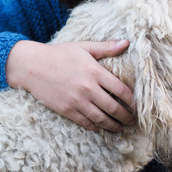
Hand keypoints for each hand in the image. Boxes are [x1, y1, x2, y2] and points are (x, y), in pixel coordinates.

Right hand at [6, 39, 134, 132]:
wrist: (31, 66)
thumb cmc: (59, 54)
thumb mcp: (84, 47)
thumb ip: (106, 47)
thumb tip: (127, 42)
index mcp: (94, 72)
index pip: (121, 90)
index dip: (133, 100)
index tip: (139, 105)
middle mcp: (88, 88)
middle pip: (114, 107)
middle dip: (126, 116)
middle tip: (134, 121)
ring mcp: (76, 101)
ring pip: (101, 118)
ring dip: (114, 126)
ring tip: (122, 128)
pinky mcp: (66, 110)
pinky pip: (85, 122)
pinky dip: (95, 127)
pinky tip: (101, 128)